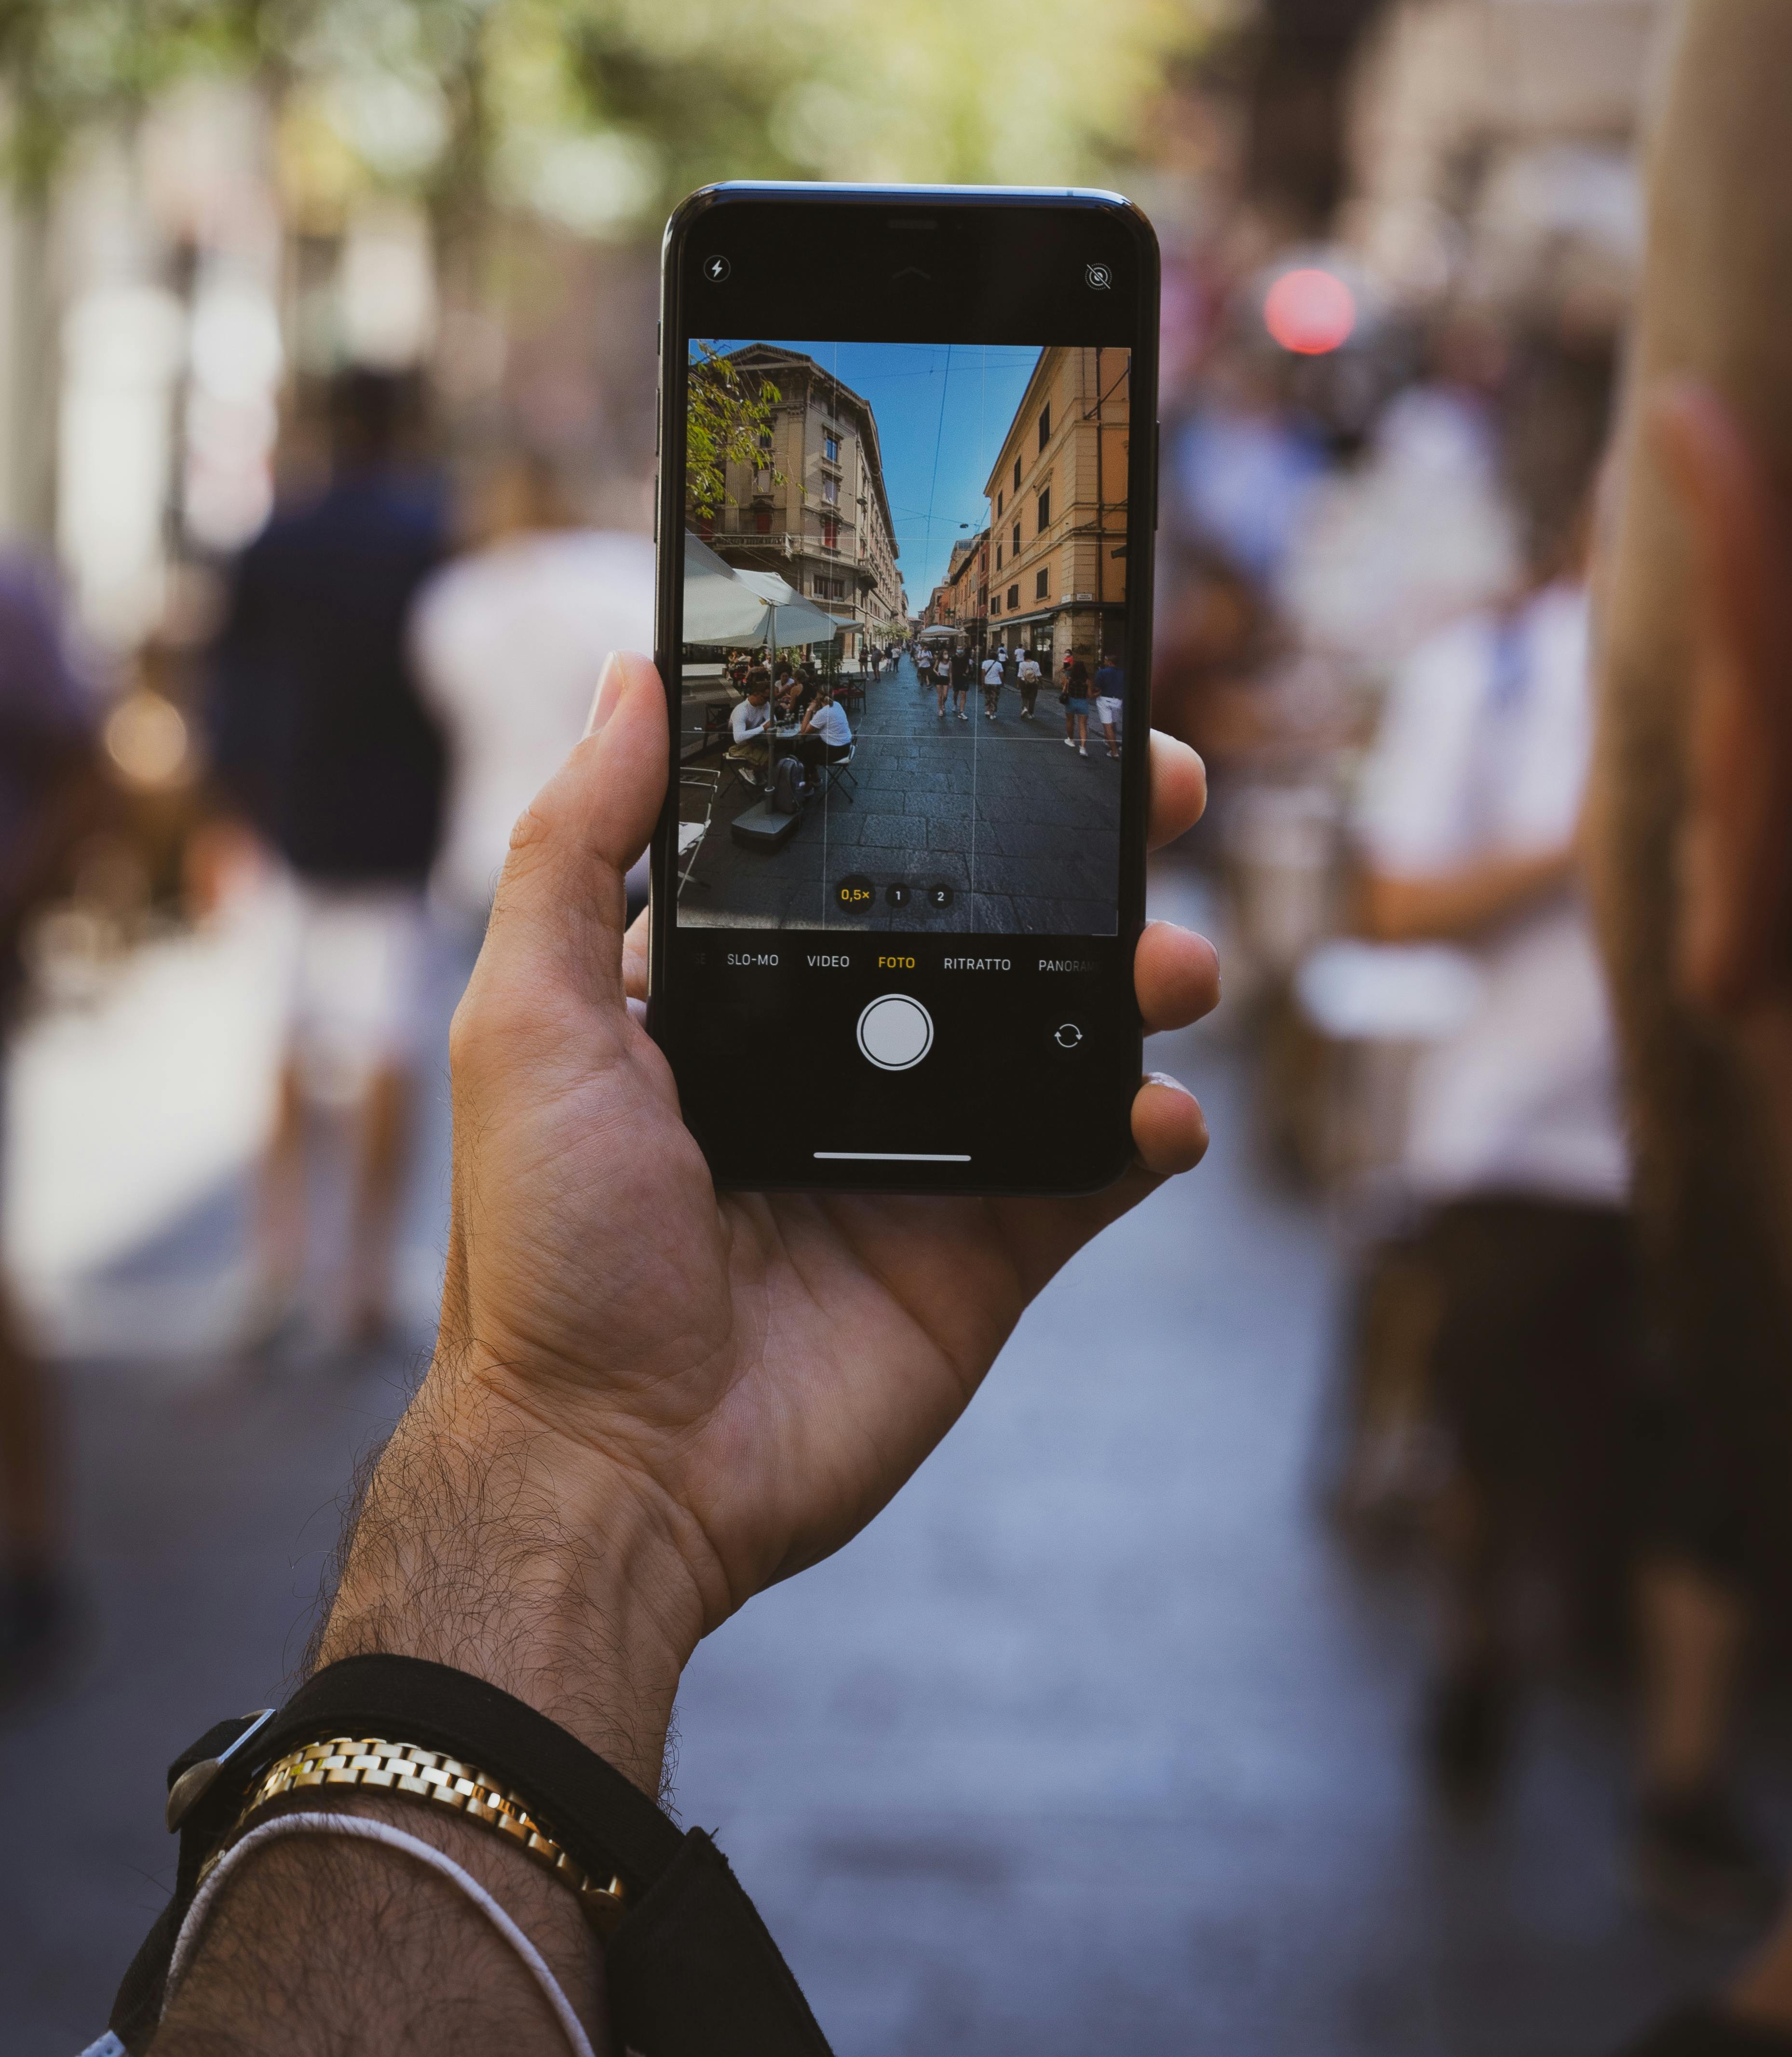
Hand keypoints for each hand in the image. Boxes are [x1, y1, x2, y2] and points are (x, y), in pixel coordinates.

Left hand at [324, 655, 1217, 1786]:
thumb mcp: (528, 1020)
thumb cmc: (548, 1249)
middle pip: (988, 920)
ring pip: (1061, 1026)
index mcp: (734, 989)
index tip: (1016, 699)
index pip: (855, 851)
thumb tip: (626, 678)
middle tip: (1160, 790)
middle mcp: (835, 1051)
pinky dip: (1148, 1127)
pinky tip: (1162, 1109)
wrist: (612, 1471)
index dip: (938, 774)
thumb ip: (577, 847)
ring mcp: (919, 1148)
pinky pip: (1095, 1165)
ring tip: (1176, 963)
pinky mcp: (985, 1246)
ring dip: (1139, 975)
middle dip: (1084, 853)